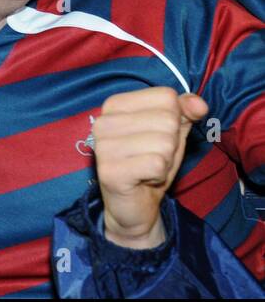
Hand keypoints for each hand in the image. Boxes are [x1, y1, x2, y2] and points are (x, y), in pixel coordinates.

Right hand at [93, 86, 207, 248]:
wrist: (134, 205)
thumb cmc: (150, 162)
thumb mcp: (172, 132)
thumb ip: (184, 112)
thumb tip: (199, 104)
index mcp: (115, 104)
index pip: (166, 96)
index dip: (175, 119)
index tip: (157, 136)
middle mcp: (104, 121)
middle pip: (168, 120)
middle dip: (171, 143)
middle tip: (153, 156)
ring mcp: (103, 146)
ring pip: (164, 143)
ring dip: (165, 161)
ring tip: (148, 168)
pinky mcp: (109, 171)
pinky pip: (157, 164)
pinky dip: (159, 175)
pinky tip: (144, 178)